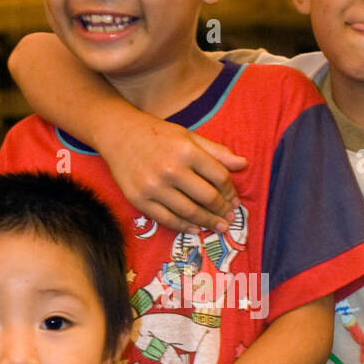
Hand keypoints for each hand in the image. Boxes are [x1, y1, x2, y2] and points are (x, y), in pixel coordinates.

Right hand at [100, 113, 246, 233]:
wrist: (119, 135)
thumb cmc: (158, 135)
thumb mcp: (189, 136)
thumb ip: (217, 151)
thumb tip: (244, 164)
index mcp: (186, 151)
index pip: (218, 177)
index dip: (230, 192)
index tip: (234, 200)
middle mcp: (170, 169)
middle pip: (207, 197)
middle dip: (222, 211)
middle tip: (230, 219)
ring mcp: (153, 187)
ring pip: (189, 212)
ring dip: (207, 222)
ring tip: (218, 227)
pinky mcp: (139, 199)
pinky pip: (167, 219)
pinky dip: (184, 227)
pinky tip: (195, 229)